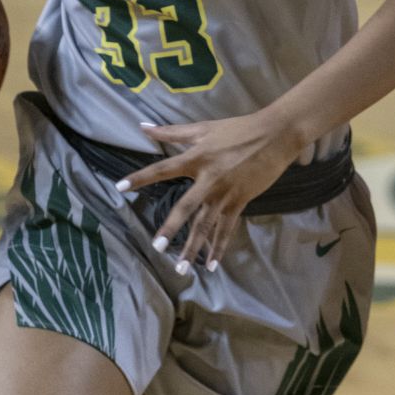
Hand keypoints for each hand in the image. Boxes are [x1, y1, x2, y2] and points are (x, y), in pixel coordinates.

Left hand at [115, 109, 301, 272]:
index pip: (162, 170)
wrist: (275, 135)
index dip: (140, 178)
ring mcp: (225, 193)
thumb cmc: (238, 128)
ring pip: (206, 225)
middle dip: (171, 228)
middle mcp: (208, 179)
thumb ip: (171, 131)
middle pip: (185, 207)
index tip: (119, 188)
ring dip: (194, 247)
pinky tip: (212, 264)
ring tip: (182, 267)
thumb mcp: (203, 128)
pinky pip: (227, 228)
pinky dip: (219, 247)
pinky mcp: (240, 201)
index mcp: (196, 158)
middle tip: (156, 247)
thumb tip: (142, 126)